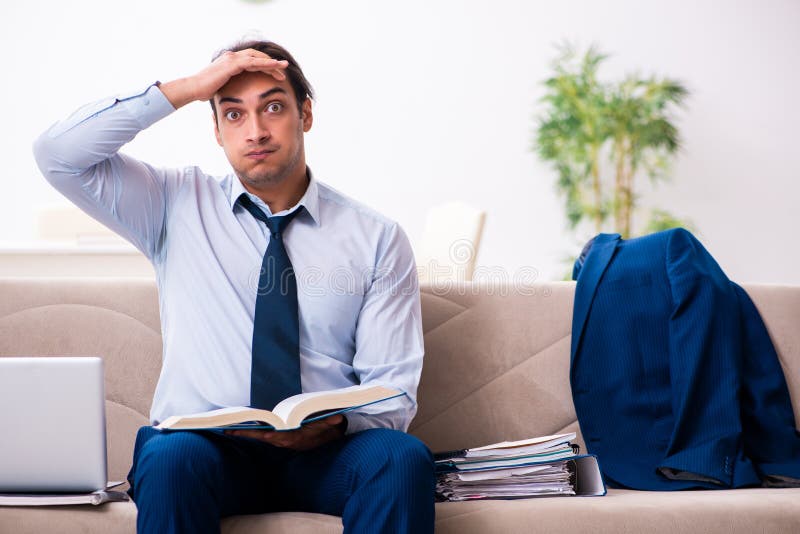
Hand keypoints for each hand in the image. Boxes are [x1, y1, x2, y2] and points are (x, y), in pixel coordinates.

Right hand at [160, 49, 288, 108]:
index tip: (275, 73)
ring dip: (272, 62)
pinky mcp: (232, 64)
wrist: (194, 88)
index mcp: (230, 62)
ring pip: (257, 57)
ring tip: (284, 67)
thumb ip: (230, 86)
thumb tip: (235, 95)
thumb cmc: (205, 91)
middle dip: (271, 62)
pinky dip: (265, 64)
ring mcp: (232, 59)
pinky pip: (253, 62)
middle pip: (257, 56)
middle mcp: (232, 57)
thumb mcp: (222, 87)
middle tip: (284, 68)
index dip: (264, 65)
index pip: (251, 60)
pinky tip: (274, 68)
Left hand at [224, 414, 345, 450]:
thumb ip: (330, 422)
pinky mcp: (281, 439)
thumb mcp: (329, 425)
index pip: (270, 436)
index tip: (240, 431)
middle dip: (244, 434)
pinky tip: (244, 428)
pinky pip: (264, 437)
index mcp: (292, 437)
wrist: (329, 439)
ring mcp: (281, 441)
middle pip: (260, 438)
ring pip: (260, 438)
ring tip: (230, 428)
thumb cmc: (326, 429)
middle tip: (226, 430)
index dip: (256, 434)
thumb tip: (338, 418)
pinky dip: (253, 433)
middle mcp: (284, 441)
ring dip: (246, 433)